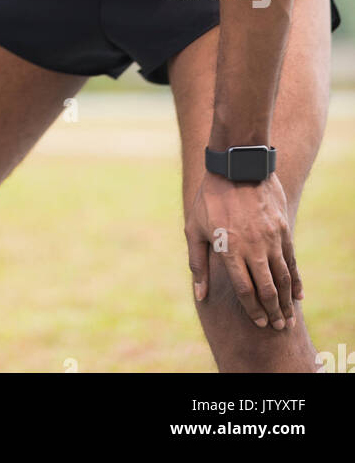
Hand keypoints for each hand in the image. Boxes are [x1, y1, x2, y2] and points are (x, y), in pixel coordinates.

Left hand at [185, 171, 302, 329]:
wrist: (236, 165)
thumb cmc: (210, 199)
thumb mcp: (194, 228)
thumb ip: (198, 263)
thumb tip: (200, 294)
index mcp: (230, 249)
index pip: (245, 290)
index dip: (253, 310)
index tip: (259, 322)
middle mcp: (253, 247)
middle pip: (267, 289)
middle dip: (273, 312)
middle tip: (278, 326)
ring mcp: (270, 238)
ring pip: (283, 278)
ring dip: (286, 301)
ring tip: (288, 317)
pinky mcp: (283, 229)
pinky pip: (291, 260)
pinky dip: (295, 279)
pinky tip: (297, 293)